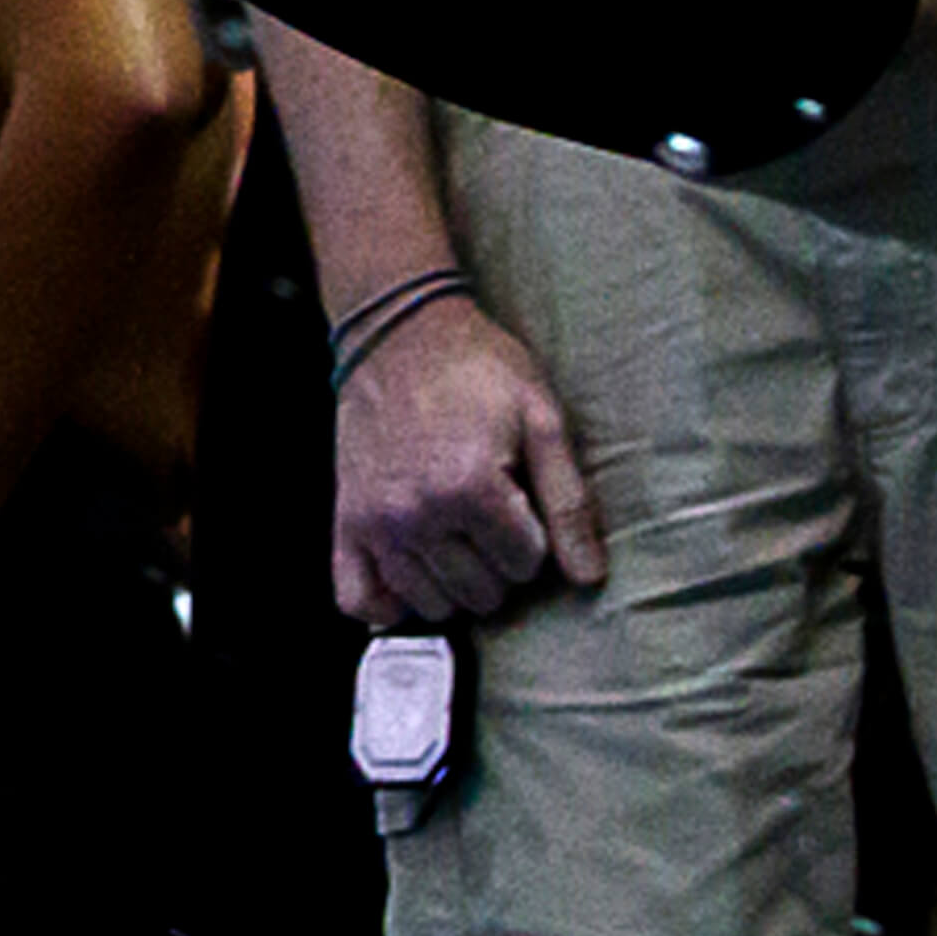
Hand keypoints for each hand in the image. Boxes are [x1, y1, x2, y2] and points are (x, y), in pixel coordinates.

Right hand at [331, 295, 600, 625]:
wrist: (399, 332)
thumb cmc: (474, 367)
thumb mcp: (541, 418)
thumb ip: (569, 502)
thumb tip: (589, 576)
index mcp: (470, 486)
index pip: (523, 564)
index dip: (534, 536)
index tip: (521, 501)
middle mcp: (417, 513)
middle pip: (480, 591)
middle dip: (497, 562)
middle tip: (492, 518)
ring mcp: (376, 521)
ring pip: (431, 602)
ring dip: (453, 581)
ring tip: (459, 537)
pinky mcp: (347, 520)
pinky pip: (358, 598)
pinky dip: (386, 604)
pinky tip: (411, 581)